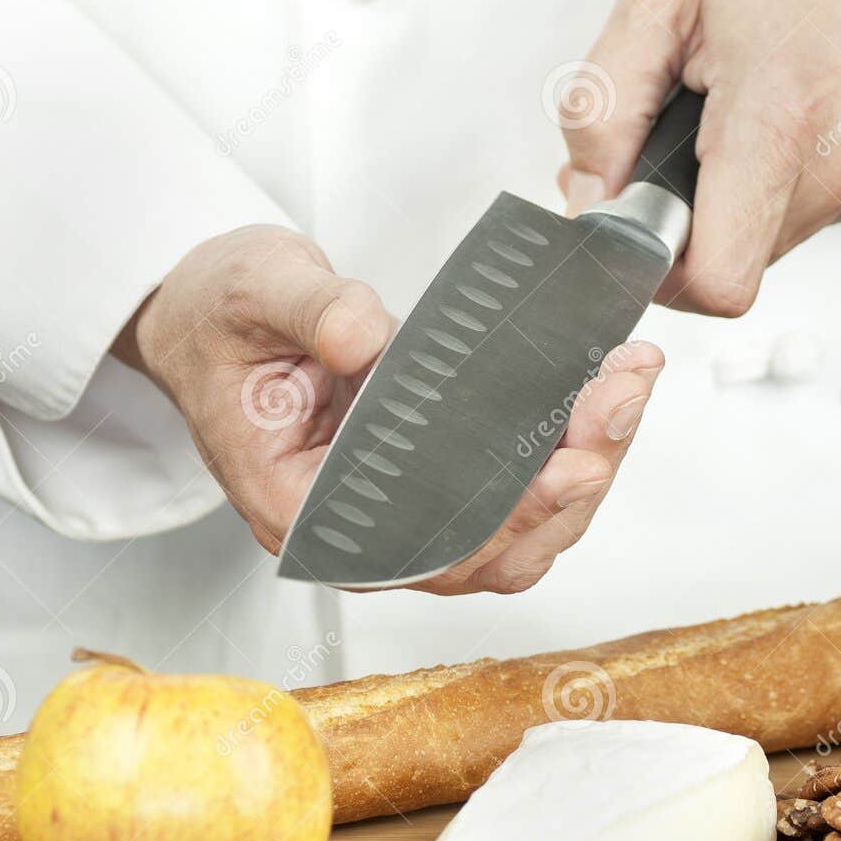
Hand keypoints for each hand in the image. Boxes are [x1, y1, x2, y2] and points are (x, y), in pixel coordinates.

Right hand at [113, 224, 662, 594]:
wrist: (212, 317)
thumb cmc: (220, 323)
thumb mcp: (252, 292)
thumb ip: (311, 310)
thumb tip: (367, 335)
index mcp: (304, 511)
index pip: (422, 549)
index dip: (505, 520)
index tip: (569, 468)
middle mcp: (365, 534)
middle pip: (494, 549)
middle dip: (572, 478)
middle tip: (619, 400)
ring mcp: (409, 516)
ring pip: (524, 529)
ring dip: (588, 463)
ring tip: (628, 385)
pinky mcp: (442, 485)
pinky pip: (522, 491)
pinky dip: (573, 448)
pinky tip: (609, 392)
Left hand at [560, 0, 840, 316]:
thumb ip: (606, 111)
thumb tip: (592, 197)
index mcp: (786, 115)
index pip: (718, 280)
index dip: (663, 271)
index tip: (638, 227)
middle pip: (739, 258)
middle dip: (695, 209)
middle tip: (684, 128)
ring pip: (772, 237)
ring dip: (739, 189)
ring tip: (745, 99)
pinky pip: (812, 209)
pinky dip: (782, 173)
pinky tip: (786, 103)